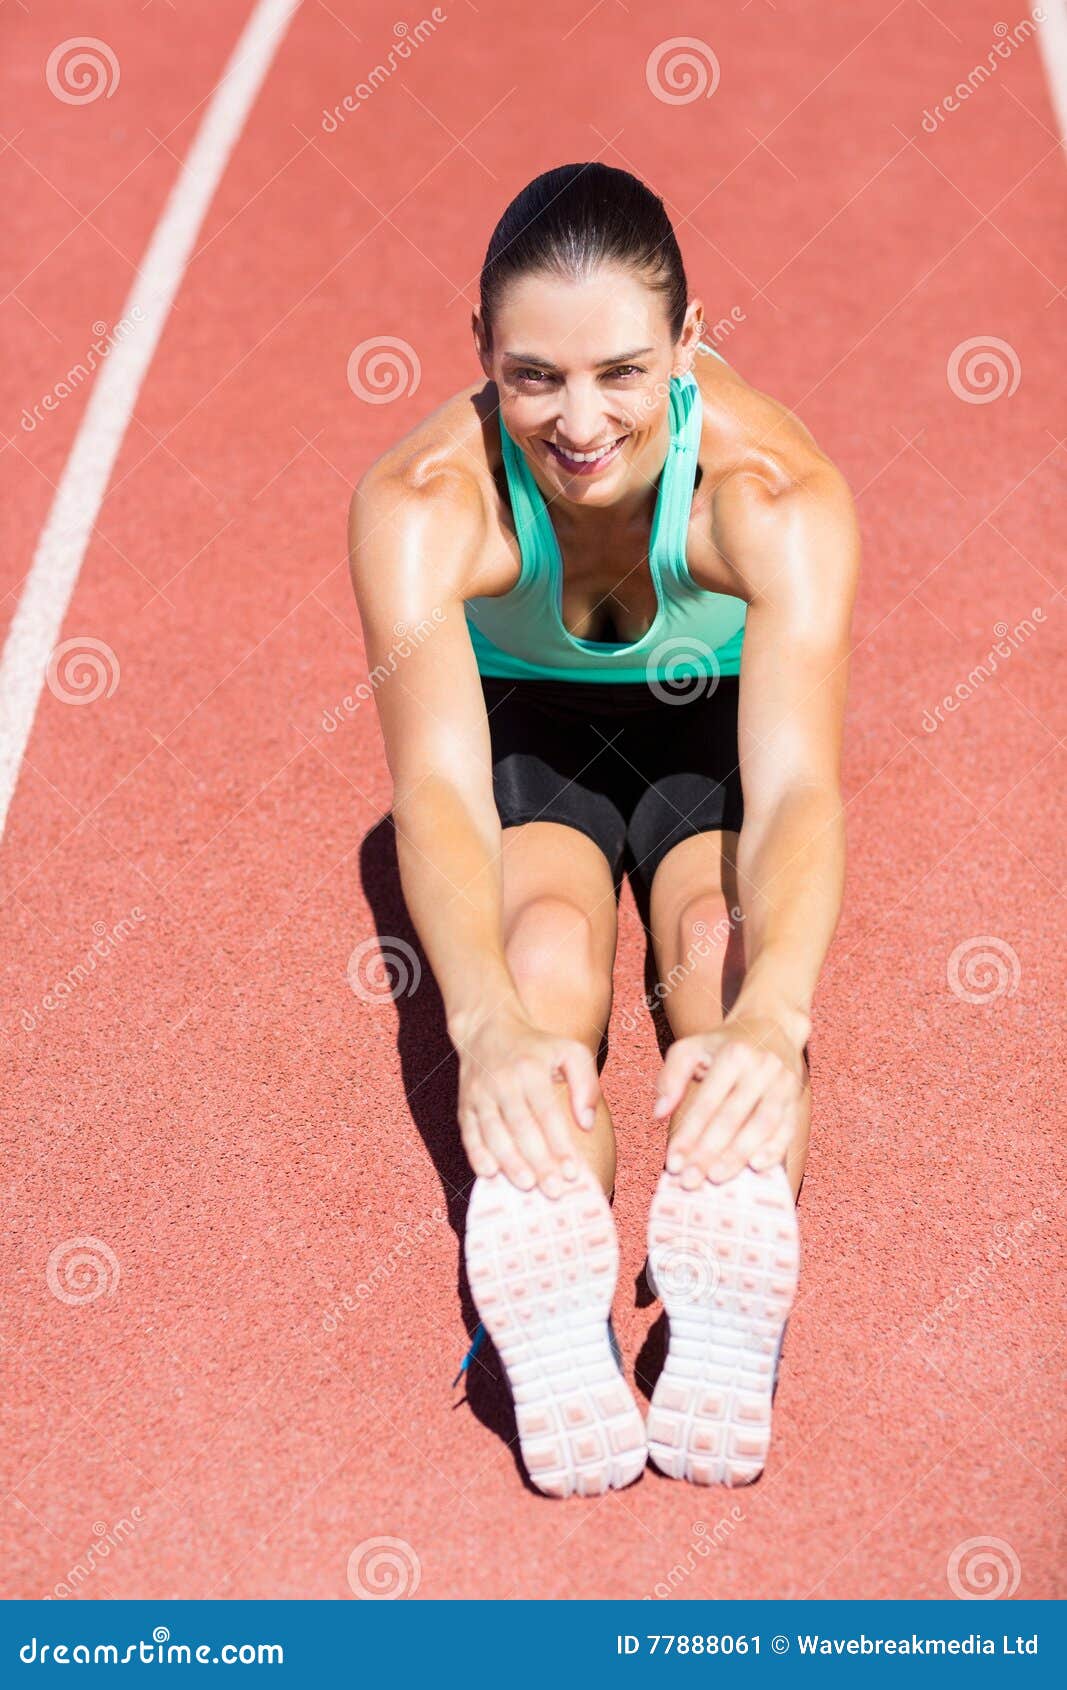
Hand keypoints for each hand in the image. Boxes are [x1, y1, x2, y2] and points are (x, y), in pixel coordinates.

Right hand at [457, 1008, 600, 1197]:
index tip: (572, 1172)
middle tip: (553, 1190)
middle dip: (538, 1161)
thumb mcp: (570, 1051)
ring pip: (493, 1133)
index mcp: (531, 1069)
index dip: (559, 1144)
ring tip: (527, 1185)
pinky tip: (490, 1174)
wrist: (488, 1029)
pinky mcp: (465, 1104)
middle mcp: (502, 1081)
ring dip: (509, 1162)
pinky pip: (469, 1133)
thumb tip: (587, 1124)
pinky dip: (477, 1154)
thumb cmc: (537, 1046)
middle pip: (520, 1127)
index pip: (547, 1113)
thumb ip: (586, 1084)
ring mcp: (480, 1093)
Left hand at [653, 1014, 806, 1185]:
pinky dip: (774, 1150)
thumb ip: (670, 1077)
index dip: (689, 1134)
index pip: (707, 1102)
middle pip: (733, 1117)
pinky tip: (756, 1168)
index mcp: (734, 1054)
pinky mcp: (796, 1097)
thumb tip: (658, 1114)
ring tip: (716, 1178)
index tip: (673, 1163)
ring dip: (739, 1155)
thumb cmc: (722, 1044)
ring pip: (762, 1125)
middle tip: (690, 1181)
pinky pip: (787, 1128)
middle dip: (709, 1152)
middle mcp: (762, 1067)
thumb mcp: (691, 1048)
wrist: (771, 1027)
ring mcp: (783, 1083)